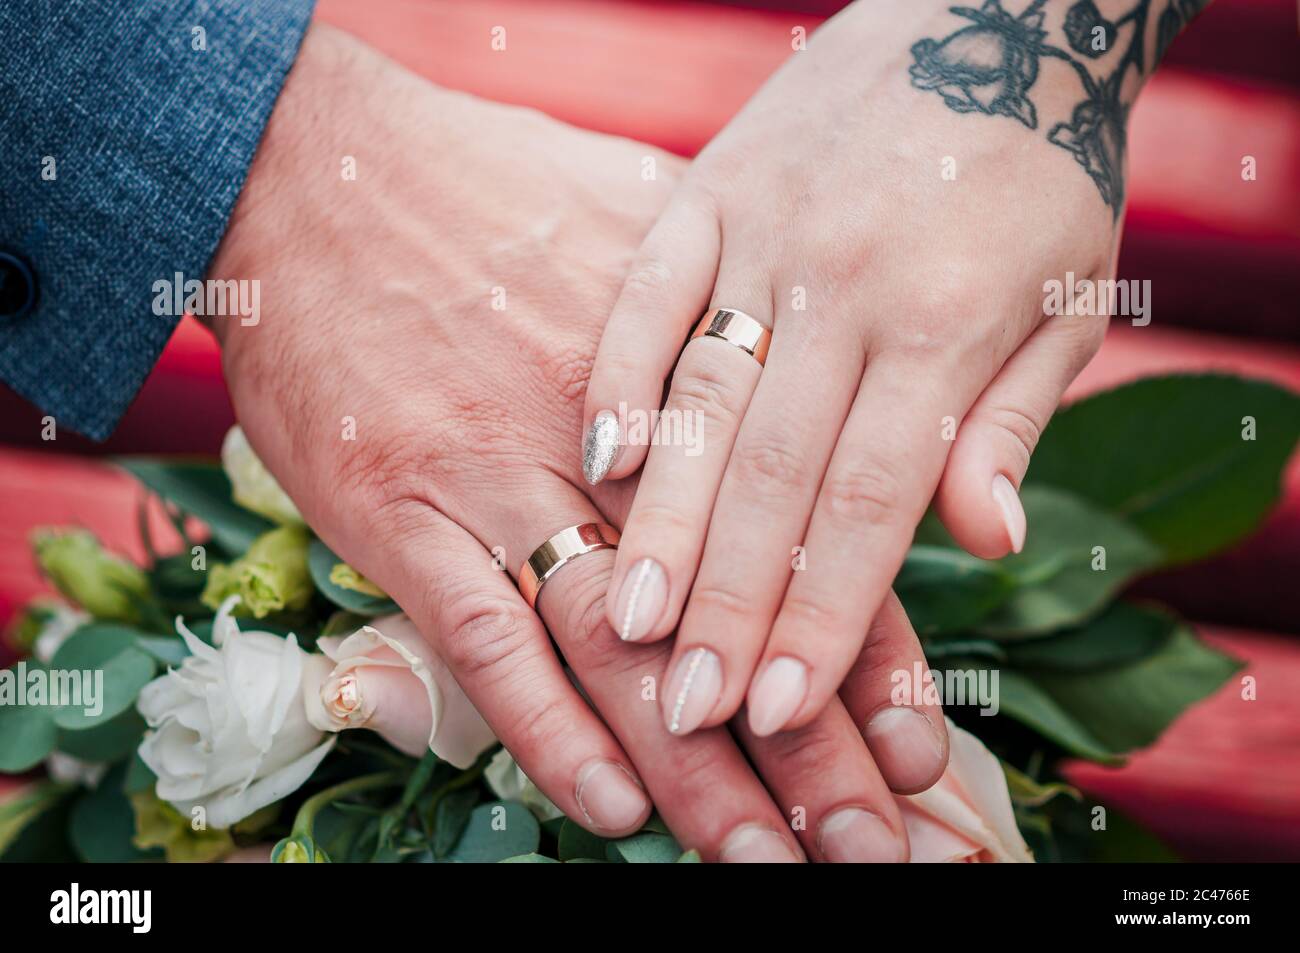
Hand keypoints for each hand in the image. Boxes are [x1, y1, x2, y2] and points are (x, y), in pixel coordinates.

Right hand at [209, 24, 944, 859]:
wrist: (321, 171)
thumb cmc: (494, 192)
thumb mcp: (657, 221)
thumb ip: (739, 315)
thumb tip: (826, 380)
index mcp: (694, 365)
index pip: (804, 532)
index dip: (867, 648)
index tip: (920, 751)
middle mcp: (613, 433)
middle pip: (728, 610)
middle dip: (805, 747)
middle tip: (870, 849)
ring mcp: (502, 471)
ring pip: (619, 643)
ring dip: (694, 767)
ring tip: (761, 860)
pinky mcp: (399, 502)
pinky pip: (480, 633)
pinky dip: (543, 726)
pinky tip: (606, 806)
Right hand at [583, 0, 1142, 736]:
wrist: (984, 5)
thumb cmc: (1031, 168)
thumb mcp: (1066, 290)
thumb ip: (1012, 419)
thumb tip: (989, 540)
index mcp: (942, 315)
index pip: (870, 498)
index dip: (825, 611)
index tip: (781, 706)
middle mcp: (839, 281)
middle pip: (772, 470)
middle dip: (730, 600)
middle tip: (693, 706)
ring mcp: (757, 232)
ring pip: (697, 397)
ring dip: (662, 520)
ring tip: (632, 623)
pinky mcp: (697, 191)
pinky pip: (644, 290)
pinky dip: (619, 375)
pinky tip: (598, 461)